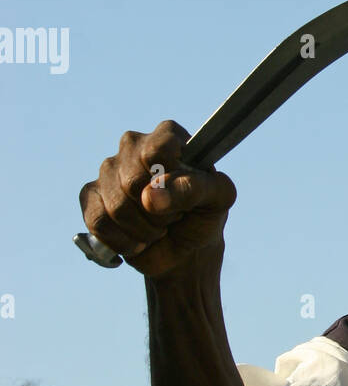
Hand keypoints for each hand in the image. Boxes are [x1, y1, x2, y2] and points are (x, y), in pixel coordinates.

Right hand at [79, 121, 236, 277]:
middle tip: (172, 217)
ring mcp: (108, 169)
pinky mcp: (90, 195)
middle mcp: (133, 146)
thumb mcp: (218, 200)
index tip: (184, 196)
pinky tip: (136, 240)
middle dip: (158, 213)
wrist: (182, 249)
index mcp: (168, 136)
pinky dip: (123, 241)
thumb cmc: (203, 216)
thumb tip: (150, 196)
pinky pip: (98, 221)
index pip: (158, 148)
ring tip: (157, 230)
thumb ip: (195, 189)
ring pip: (116, 206)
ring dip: (143, 231)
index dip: (168, 179)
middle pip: (132, 181)